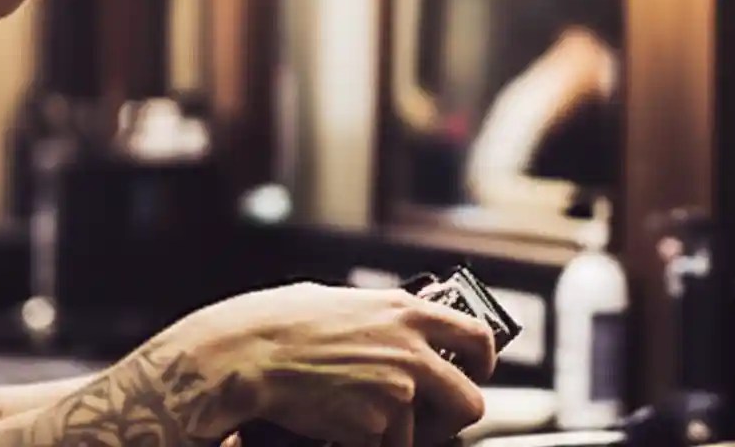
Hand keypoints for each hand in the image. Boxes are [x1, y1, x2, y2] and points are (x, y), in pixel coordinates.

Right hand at [172, 282, 496, 446]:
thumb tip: (398, 329)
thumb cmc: (284, 323)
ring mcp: (397, 391)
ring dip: (393, 435)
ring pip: (419, 436)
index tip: (474, 370)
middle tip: (428, 419)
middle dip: (451, 418)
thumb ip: (383, 319)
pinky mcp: (375, 425)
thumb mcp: (347, 303)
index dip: (483, 360)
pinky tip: (339, 426)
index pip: (478, 336)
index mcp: (409, 313)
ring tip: (358, 418)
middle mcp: (413, 351)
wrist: (251, 355)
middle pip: (470, 402)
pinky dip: (363, 443)